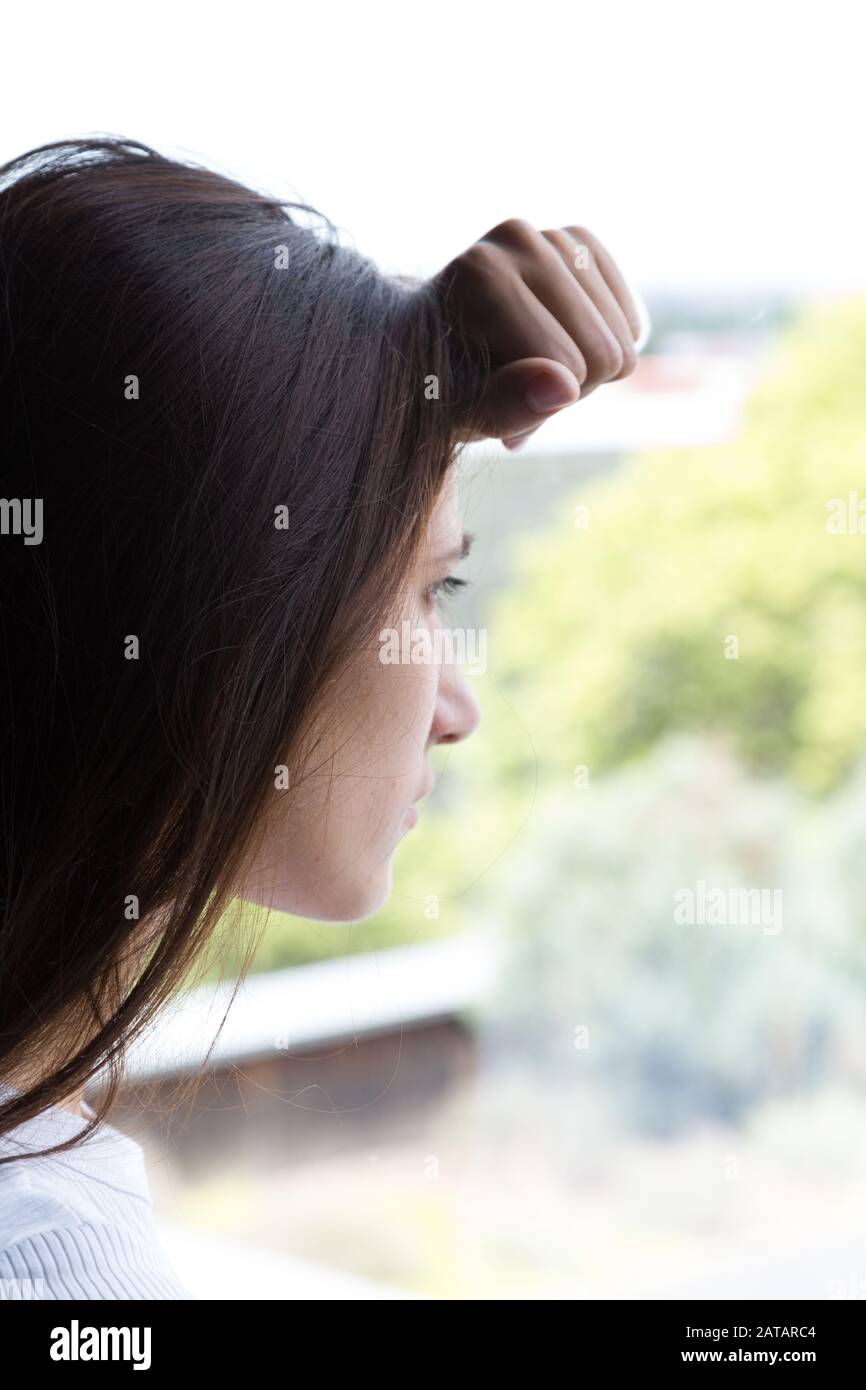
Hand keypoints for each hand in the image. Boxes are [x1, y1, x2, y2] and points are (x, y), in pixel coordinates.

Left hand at [432, 219, 641, 448]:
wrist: (435, 339)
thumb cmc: (446, 383)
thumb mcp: (464, 412)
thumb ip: (508, 404)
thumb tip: (563, 387)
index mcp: (483, 273)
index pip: (567, 367)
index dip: (545, 401)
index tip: (501, 392)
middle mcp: (519, 238)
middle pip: (604, 351)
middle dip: (571, 385)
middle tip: (520, 379)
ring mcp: (554, 234)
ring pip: (624, 338)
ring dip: (588, 366)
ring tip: (535, 360)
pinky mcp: (581, 242)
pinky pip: (631, 320)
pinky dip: (606, 344)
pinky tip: (563, 341)